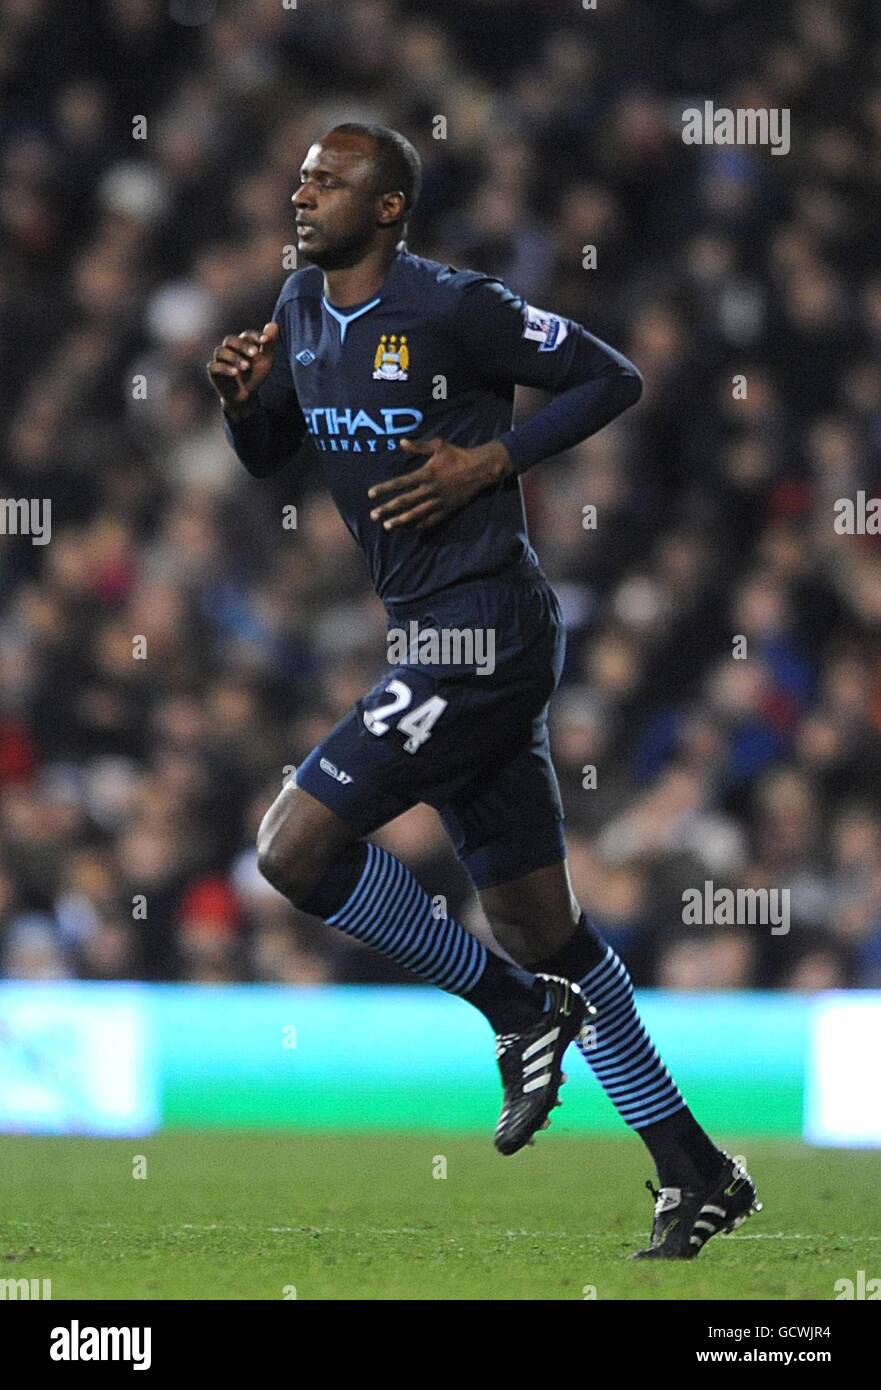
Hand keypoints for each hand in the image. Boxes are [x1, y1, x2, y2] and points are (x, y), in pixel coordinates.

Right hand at [207, 323, 278, 418]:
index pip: (247, 335)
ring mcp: (219, 359)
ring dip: (234, 358)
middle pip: (230, 340)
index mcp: (242, 343)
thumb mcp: (266, 361)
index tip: (265, 340)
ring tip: (247, 367)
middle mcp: (229, 349)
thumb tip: (273, 324)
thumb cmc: (255, 375)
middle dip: (243, 346)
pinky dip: (225, 368)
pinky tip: (235, 373)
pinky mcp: (213, 371)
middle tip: (255, 354)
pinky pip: (214, 366)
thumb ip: (269, 344)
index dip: (255, 336)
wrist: (246, 396)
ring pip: (220, 351)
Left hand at [367, 437, 513, 530]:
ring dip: (400, 521)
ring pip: (416, 513)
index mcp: (426, 473)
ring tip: (387, 526)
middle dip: (387, 509)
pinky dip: (420, 525)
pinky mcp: (447, 509)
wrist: (480, 469)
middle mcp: (430, 489)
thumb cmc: (458, 455)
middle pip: (404, 501)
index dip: (384, 488)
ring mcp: (439, 501)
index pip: (400, 483)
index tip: (370, 494)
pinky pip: (431, 520)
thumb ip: (419, 446)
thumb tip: (401, 443)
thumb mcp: (439, 445)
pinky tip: (411, 529)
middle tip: (373, 516)